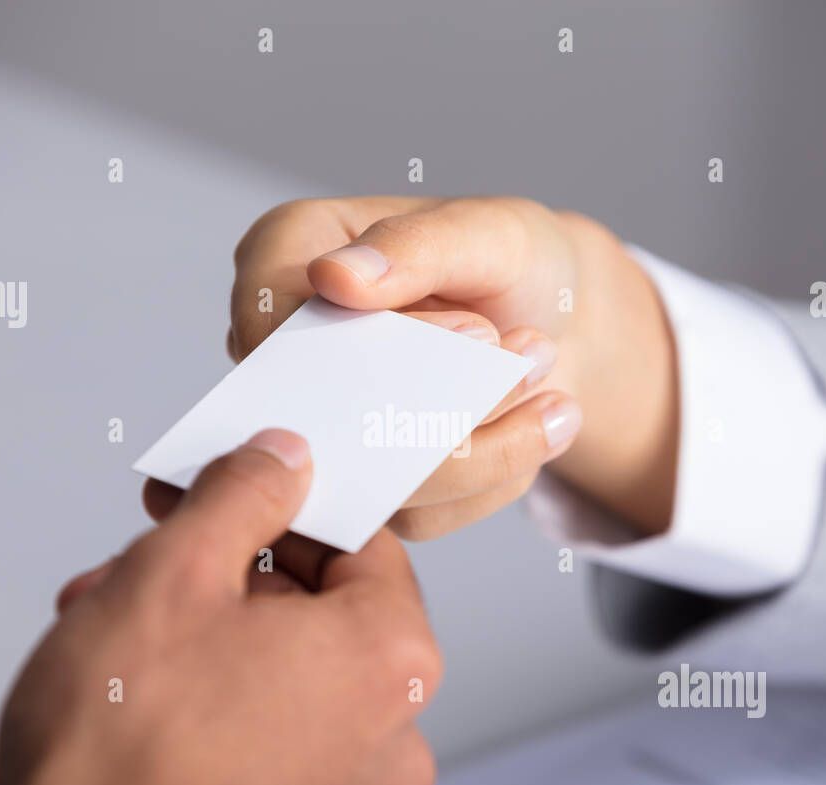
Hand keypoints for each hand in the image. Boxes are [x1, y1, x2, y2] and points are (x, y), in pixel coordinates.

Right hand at [0, 429, 440, 784]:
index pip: (363, 548)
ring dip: (207, 644)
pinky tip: (148, 707)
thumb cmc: (117, 754)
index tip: (234, 502)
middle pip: (319, 618)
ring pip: (286, 682)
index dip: (284, 512)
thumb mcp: (173, 571)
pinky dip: (221, 716)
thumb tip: (281, 462)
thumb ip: (243, 495)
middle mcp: (392, 743)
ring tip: (121, 640)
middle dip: (227, 583)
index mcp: (388, 662)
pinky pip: (276, 749)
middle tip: (154, 568)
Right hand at [230, 196, 677, 537]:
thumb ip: (416, 245)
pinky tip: (538, 424)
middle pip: (322, 422)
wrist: (551, 321)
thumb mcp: (486, 230)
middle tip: (537, 356)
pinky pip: (424, 513)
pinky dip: (494, 475)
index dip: (367, 350)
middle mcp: (285, 353)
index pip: (274, 326)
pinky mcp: (368, 490)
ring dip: (481, 449)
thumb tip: (335, 278)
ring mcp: (320, 427)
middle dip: (439, 408)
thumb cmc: (506, 258)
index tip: (479, 333)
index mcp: (283, 259)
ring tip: (551, 388)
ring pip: (376, 484)